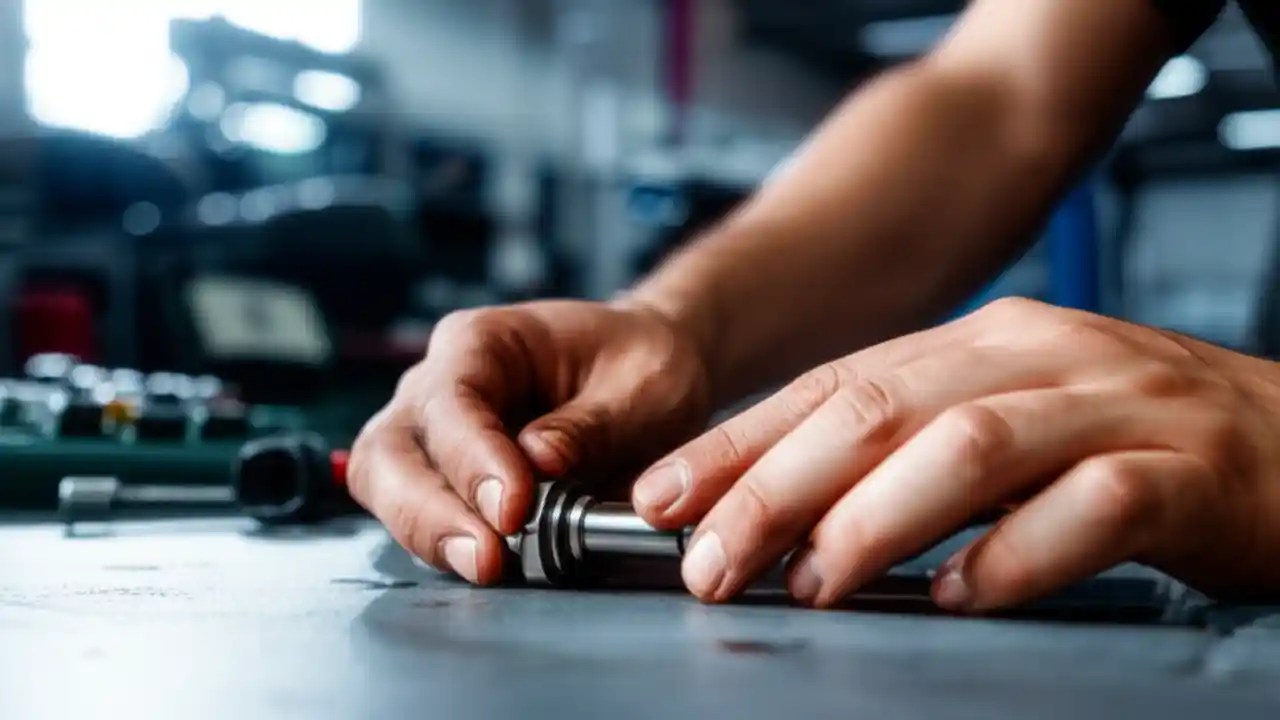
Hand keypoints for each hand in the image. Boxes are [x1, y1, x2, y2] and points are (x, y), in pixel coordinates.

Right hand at [347, 300, 711, 584]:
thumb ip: (592, 425)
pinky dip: (446, 546)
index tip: (512, 508)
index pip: (450, 401)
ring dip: (429, 534)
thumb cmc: (642, 365)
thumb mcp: (642, 385)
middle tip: (486, 556)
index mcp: (483, 342)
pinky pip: (420, 517)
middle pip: (390, 449)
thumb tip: (539, 463)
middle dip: (429, 510)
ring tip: (488, 566)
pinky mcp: (445, 484)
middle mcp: (438, 385)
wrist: (652, 375)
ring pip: (387, 487)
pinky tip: (492, 565)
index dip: (473, 459)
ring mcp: (432, 436)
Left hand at [631, 297, 1279, 610]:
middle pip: (880, 407)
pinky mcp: (1190, 473)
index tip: (666, 498)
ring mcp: (1117, 407)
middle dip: (777, 483)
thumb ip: (912, 447)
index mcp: (985, 342)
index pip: (834, 383)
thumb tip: (791, 511)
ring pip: (971, 444)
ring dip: (876, 516)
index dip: (741, 442)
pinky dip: (1014, 553)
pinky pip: (1093, 507)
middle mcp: (1040, 357)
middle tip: (709, 558)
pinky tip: (960, 593)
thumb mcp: (1012, 419)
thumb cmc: (1140, 441)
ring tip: (811, 581)